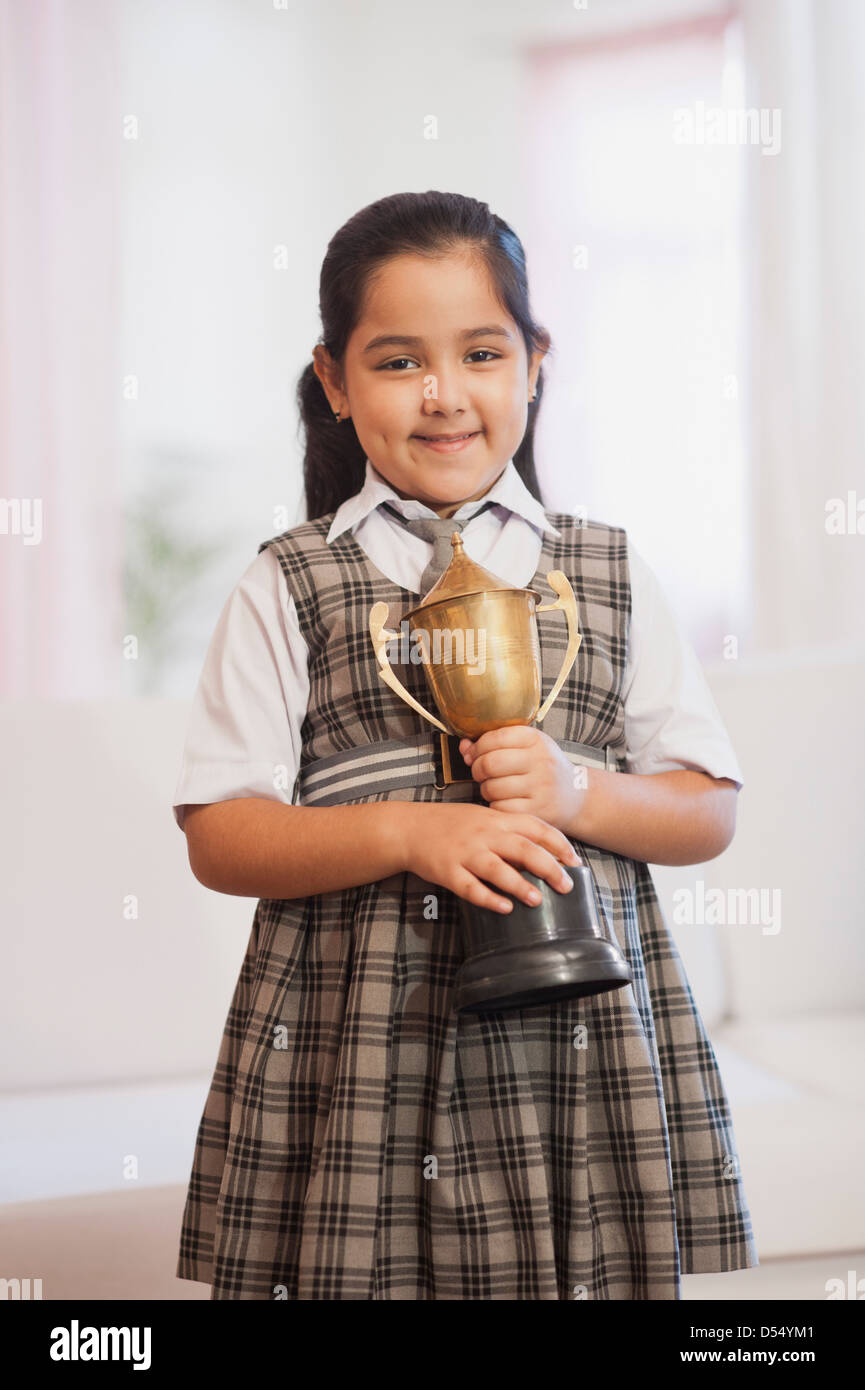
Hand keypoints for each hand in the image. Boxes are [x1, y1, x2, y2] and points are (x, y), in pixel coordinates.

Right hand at [402, 802, 582, 915]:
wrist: (409, 828)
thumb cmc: (452, 825)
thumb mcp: (483, 818)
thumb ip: (510, 830)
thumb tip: (544, 851)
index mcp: (496, 819)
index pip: (535, 827)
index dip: (558, 844)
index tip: (575, 861)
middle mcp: (483, 834)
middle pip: (522, 848)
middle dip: (548, 867)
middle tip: (566, 885)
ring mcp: (465, 853)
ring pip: (497, 869)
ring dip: (520, 885)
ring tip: (537, 900)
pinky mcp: (448, 872)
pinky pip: (470, 887)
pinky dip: (489, 898)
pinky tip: (504, 908)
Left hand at [458, 726, 586, 834]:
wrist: (576, 797)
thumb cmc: (544, 769)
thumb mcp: (528, 747)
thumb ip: (495, 743)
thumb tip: (464, 746)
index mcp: (536, 739)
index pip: (494, 737)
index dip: (477, 747)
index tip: (475, 754)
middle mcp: (541, 761)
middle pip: (489, 763)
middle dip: (477, 769)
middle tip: (481, 773)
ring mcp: (540, 787)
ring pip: (491, 788)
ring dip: (485, 789)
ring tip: (495, 787)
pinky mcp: (536, 811)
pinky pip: (500, 808)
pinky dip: (496, 806)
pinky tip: (505, 801)